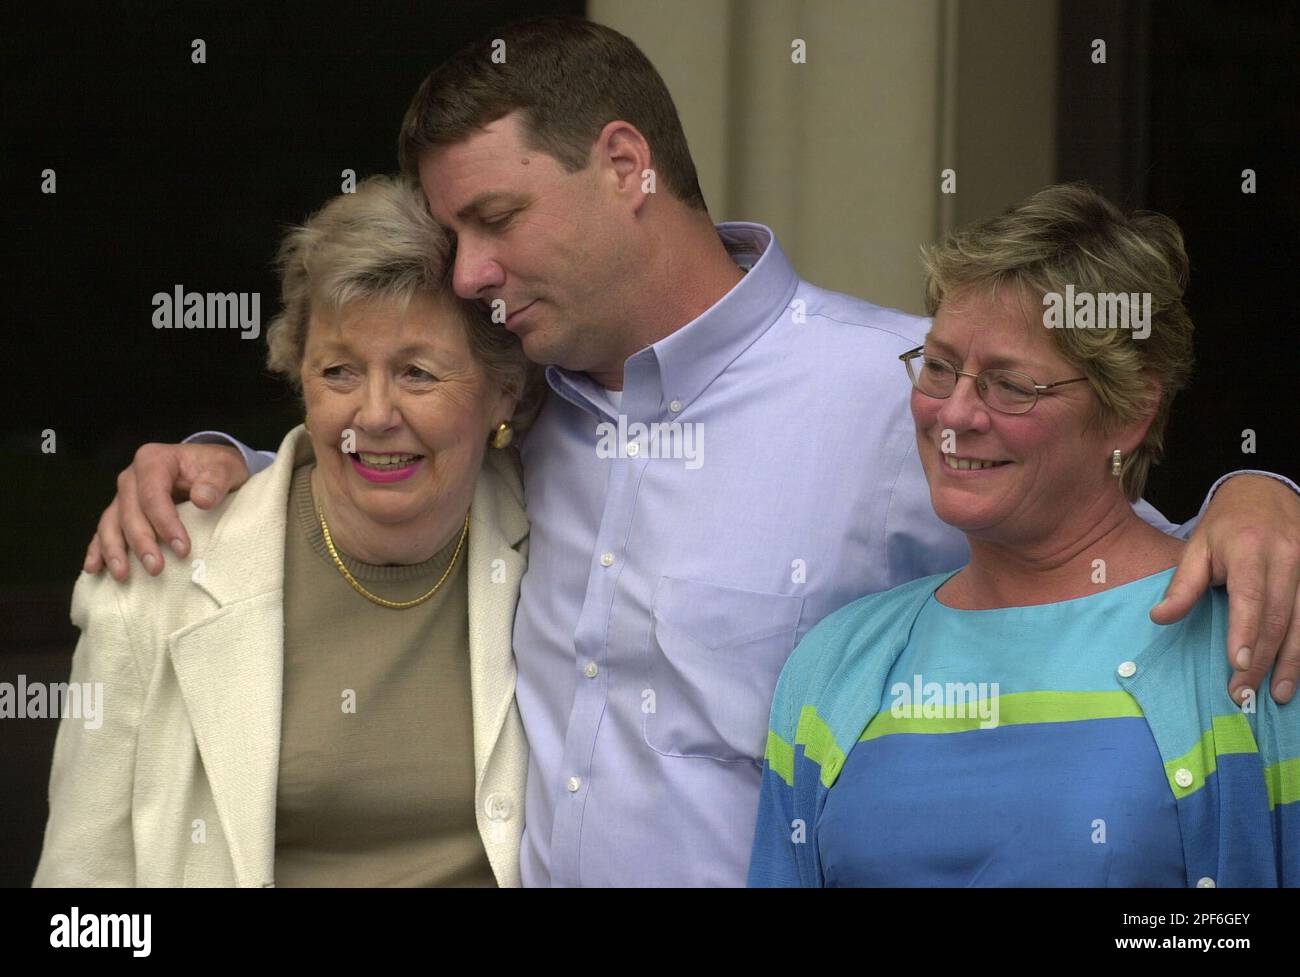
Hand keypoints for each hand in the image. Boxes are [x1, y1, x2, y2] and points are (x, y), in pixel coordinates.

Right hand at [84, 442, 252, 581]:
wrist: (209, 468)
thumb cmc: (216, 468)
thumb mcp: (226, 468)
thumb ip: (216, 481)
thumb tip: (203, 499)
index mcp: (153, 460)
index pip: (153, 495)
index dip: (165, 523)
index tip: (183, 549)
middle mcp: (131, 477)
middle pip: (130, 512)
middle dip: (142, 542)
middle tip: (156, 568)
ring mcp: (123, 496)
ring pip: (110, 523)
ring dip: (114, 550)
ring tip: (122, 576)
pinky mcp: (120, 512)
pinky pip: (103, 531)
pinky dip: (98, 550)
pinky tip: (95, 568)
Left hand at [1151, 474, 1299, 703]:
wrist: (1266, 490)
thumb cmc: (1226, 524)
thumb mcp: (1197, 546)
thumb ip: (1183, 584)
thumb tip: (1160, 618)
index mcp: (1251, 550)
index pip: (1251, 598)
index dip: (1245, 633)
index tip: (1238, 665)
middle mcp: (1287, 559)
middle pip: (1279, 619)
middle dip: (1263, 661)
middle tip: (1245, 694)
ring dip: (1292, 663)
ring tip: (1278, 695)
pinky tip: (1297, 671)